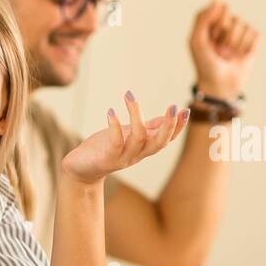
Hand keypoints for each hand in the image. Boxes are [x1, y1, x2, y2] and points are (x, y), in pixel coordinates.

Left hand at [61, 92, 188, 183]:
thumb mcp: (129, 135)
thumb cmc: (104, 148)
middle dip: (169, 126)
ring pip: (138, 139)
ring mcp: (122, 158)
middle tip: (173, 107)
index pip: (166, 139)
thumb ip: (148, 128)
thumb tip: (169, 117)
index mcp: (144, 148)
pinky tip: (111, 112)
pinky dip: (114, 127)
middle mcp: (136, 155)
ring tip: (130, 97)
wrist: (80, 168)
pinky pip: (115, 143)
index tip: (185, 110)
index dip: (177, 127)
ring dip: (136, 116)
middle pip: (159, 143)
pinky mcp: (106, 160)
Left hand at [189, 0, 258, 100]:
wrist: (219, 85)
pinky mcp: (252, 41)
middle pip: (233, 18)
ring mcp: (240, 33)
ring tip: (228, 55)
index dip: (216, 25)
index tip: (211, 38)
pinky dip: (247, 47)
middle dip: (226, 36)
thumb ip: (202, 19)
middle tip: (218, 50)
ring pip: (244, 26)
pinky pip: (255, 34)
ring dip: (235, 44)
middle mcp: (226, 26)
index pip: (219, 8)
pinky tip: (240, 56)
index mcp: (211, 23)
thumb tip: (217, 0)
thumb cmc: (204, 64)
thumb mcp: (197, 41)